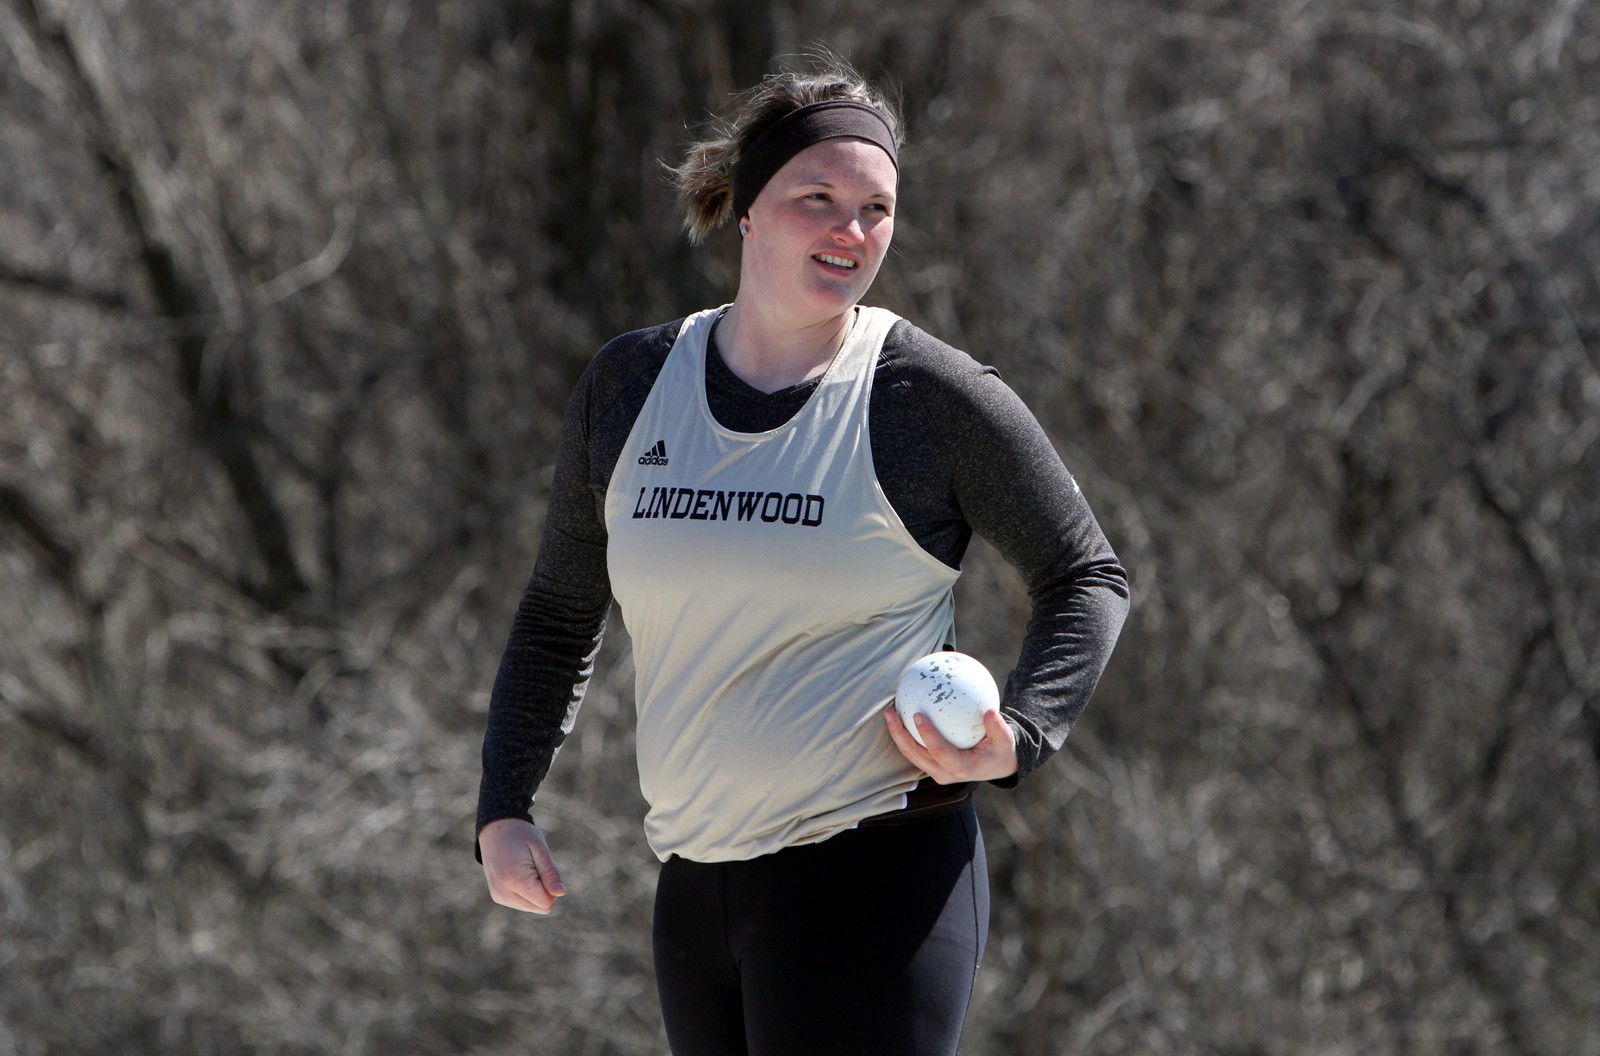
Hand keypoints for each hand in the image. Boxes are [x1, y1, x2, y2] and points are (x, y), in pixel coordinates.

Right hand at [480, 817, 566, 913]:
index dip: (552, 886)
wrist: (495, 829)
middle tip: (535, 866)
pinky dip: (528, 891)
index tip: (544, 867)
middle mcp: (504, 893)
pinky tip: (519, 873)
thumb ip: (550, 873)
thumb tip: (561, 893)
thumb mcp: (540, 849)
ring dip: (536, 890)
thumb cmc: (521, 835)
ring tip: (526, 868)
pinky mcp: (498, 897)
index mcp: (514, 879)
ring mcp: (499, 896)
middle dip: (545, 889)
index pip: (546, 902)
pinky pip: (524, 904)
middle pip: (541, 907)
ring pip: (533, 907)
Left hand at [885, 705, 1018, 783]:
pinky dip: (905, 734)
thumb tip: (989, 711)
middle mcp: (944, 773)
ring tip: (889, 712)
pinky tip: (900, 713)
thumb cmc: (1000, 749)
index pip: (940, 752)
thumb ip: (998, 727)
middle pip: (916, 755)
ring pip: (910, 754)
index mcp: (962, 768)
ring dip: (897, 735)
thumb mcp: (1006, 739)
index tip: (917, 715)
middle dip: (900, 735)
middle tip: (891, 712)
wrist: (996, 765)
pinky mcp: (931, 765)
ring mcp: (936, 771)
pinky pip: (914, 750)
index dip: (927, 736)